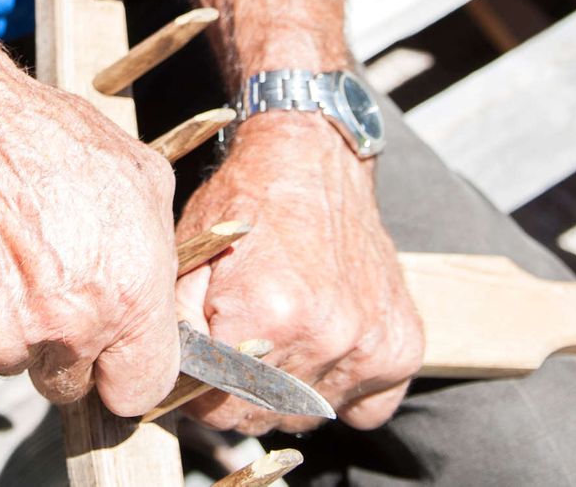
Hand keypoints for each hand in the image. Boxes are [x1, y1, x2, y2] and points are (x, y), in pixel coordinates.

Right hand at [0, 60, 180, 417]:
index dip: (125, 370)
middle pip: (73, 384)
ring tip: (6, 252)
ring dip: (13, 324)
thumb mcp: (138, 173)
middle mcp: (74, 328)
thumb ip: (156, 248)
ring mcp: (11, 338)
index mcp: (130, 294)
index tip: (112, 355)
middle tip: (46, 282)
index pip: (143, 388)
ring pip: (17, 359)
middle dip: (64, 346)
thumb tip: (157, 284)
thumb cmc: (43, 140)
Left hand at [174, 112, 422, 433]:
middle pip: (263, 418)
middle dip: (238, 394)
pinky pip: (366, 409)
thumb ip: (180, 324)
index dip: (199, 390)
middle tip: (235, 349)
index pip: (218, 405)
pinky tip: (320, 347)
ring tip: (276, 338)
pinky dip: (340, 389)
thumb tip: (173, 381)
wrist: (312, 158)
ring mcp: (369, 345)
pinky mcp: (402, 347)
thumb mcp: (193, 252)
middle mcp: (325, 336)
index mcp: (267, 313)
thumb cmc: (247, 201)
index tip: (198, 366)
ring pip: (309, 417)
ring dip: (286, 393)